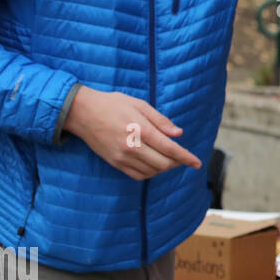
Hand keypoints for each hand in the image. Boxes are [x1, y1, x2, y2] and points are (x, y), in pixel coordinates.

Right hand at [63, 86, 201, 180]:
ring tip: (170, 159)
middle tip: (183, 158)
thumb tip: (179, 134)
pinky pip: (137, 175)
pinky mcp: (114, 163)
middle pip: (163, 164)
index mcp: (140, 129)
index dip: (186, 157)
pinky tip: (154, 165)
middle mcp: (132, 146)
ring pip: (152, 171)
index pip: (170, 149)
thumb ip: (160, 120)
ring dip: (165, 168)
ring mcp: (122, 157)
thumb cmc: (112, 104)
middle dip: (177, 163)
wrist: (82, 112)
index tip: (197, 163)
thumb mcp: (139, 104)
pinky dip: (150, 173)